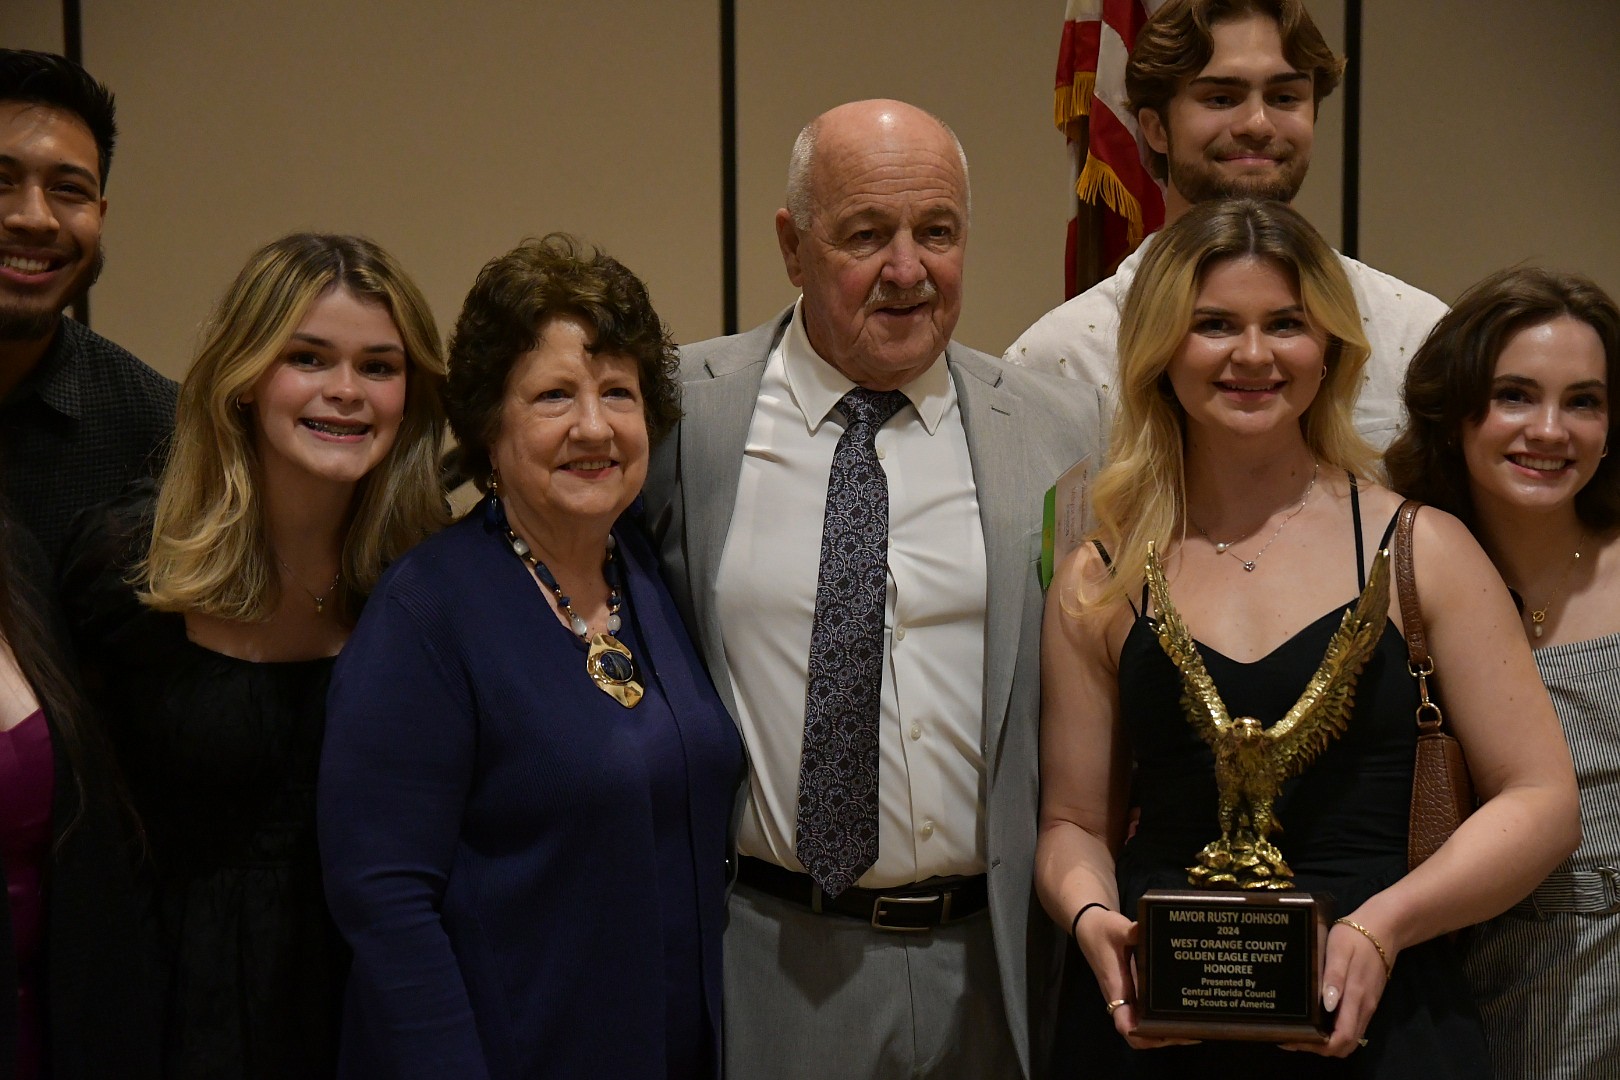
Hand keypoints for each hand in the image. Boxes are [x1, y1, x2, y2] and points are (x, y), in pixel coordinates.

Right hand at [1074, 910, 1199, 1049]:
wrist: (1090, 926)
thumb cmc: (1101, 930)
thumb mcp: (1116, 928)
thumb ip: (1130, 931)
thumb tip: (1145, 929)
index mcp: (1117, 988)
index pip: (1124, 1024)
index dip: (1142, 1036)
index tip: (1165, 1036)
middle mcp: (1122, 998)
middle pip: (1138, 1033)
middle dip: (1162, 1038)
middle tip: (1190, 1032)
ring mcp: (1127, 997)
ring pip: (1143, 1026)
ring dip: (1163, 1032)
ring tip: (1191, 1027)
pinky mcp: (1133, 992)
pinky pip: (1146, 1013)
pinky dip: (1160, 1019)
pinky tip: (1180, 1012)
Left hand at [1280, 916, 1393, 1055]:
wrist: (1382, 929)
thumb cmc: (1355, 939)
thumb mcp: (1339, 952)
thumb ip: (1334, 978)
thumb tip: (1327, 1006)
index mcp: (1356, 998)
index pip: (1342, 1039)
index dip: (1319, 1046)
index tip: (1294, 1040)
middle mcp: (1364, 1008)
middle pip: (1345, 1045)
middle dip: (1320, 1048)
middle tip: (1293, 1037)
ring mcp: (1367, 1006)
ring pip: (1349, 1038)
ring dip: (1327, 1042)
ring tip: (1301, 1030)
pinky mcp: (1366, 1001)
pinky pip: (1351, 1026)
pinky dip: (1334, 1031)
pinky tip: (1316, 1019)